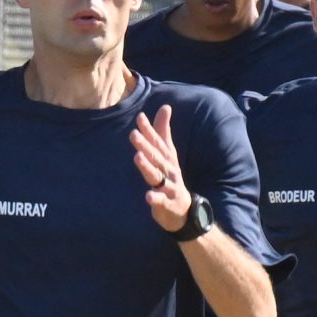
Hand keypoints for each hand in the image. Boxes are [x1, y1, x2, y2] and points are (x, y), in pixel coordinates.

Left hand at [131, 106, 192, 231]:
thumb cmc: (170, 178)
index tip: (139, 117)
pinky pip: (160, 201)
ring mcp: (169, 186)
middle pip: (156, 156)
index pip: (157, 142)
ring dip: (147, 166)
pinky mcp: (167, 203)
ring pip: (157, 175)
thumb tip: (165, 106)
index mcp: (167, 158)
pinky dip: (155, 198)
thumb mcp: (167, 154)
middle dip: (145, 145)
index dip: (149, 130)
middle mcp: (168, 170)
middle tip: (133, 134)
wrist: (183, 209)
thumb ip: (163, 132)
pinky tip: (148, 197)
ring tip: (137, 157)